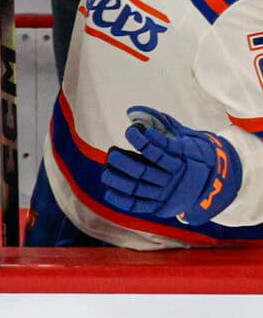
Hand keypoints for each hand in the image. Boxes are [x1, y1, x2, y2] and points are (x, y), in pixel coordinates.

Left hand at [105, 105, 241, 225]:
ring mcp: (166, 194)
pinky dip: (121, 199)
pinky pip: (138, 205)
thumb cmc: (190, 155)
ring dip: (118, 180)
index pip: (159, 151)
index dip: (144, 141)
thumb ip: (165, 125)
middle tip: (111, 153)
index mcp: (181, 161)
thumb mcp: (185, 138)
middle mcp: (174, 179)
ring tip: (106, 170)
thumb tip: (135, 110)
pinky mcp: (160, 206)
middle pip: (143, 171)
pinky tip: (108, 191)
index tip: (131, 130)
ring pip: (137, 188)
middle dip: (123, 162)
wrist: (211, 182)